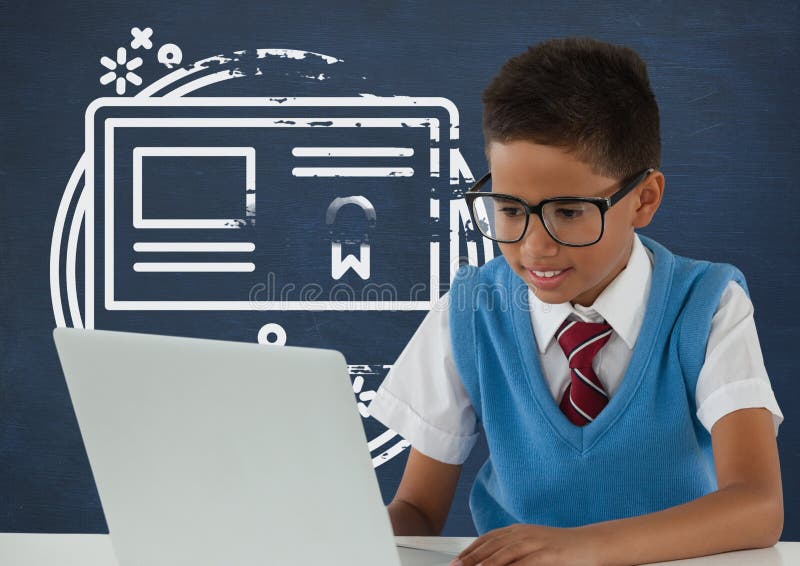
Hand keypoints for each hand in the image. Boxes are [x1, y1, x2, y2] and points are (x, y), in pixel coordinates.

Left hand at [450, 523, 601, 565]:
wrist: (590, 543)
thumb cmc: (562, 549)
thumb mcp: (534, 546)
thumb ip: (514, 552)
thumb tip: (492, 561)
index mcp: (518, 531)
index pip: (487, 539)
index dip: (469, 551)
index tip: (455, 561)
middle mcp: (523, 534)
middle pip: (490, 546)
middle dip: (470, 559)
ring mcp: (535, 543)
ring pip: (503, 554)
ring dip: (484, 564)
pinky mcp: (547, 554)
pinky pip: (524, 563)